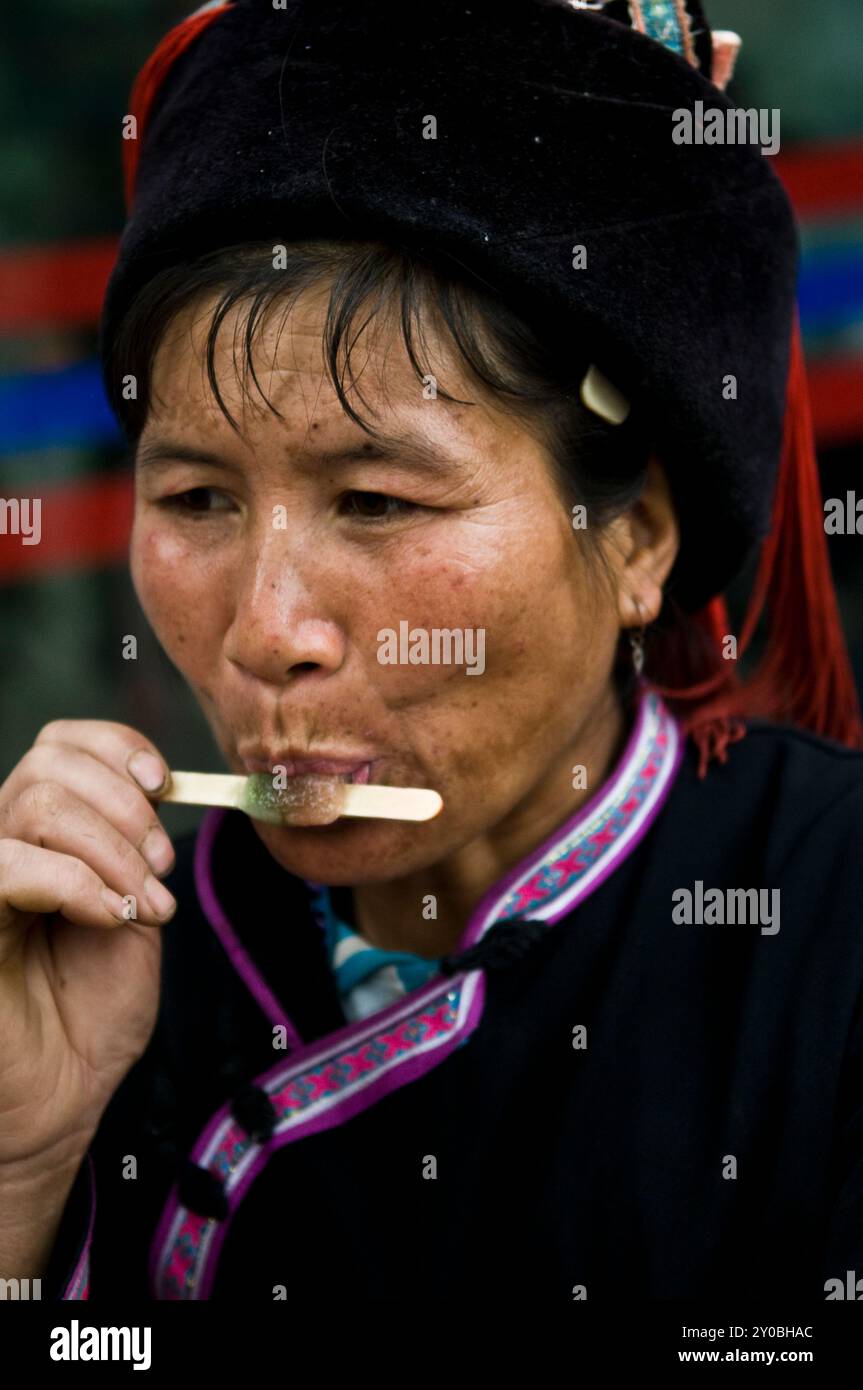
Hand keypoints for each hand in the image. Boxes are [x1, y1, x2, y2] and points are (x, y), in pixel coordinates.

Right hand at [0, 721, 175, 1173]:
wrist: (62, 1095)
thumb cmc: (92, 1009)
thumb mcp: (135, 907)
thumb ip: (136, 846)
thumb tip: (157, 785)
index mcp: (40, 831)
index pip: (61, 741)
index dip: (117, 747)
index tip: (166, 785)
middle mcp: (0, 843)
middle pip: (52, 763)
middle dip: (128, 809)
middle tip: (160, 871)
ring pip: (39, 803)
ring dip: (114, 851)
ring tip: (144, 906)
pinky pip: (11, 864)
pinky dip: (77, 882)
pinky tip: (110, 916)